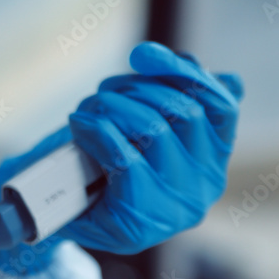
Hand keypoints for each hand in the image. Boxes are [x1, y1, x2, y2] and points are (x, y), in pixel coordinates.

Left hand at [59, 41, 243, 254]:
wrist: (57, 218)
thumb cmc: (104, 171)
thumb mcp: (146, 133)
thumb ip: (179, 104)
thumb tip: (220, 74)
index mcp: (214, 163)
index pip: (221, 107)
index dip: (186, 73)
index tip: (145, 55)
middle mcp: (204, 188)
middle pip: (186, 111)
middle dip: (139, 88)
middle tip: (103, 91)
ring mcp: (174, 209)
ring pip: (156, 129)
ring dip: (116, 106)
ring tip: (90, 107)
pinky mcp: (138, 222)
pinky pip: (124, 157)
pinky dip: (97, 131)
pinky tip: (80, 125)